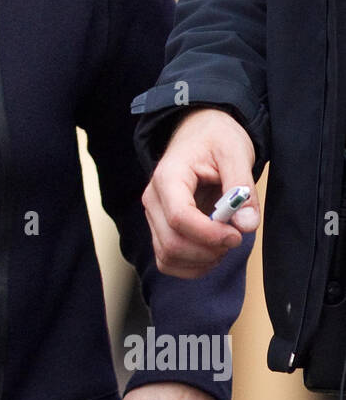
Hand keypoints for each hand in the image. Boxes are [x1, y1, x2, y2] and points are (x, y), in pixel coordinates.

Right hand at [142, 108, 259, 276]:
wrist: (200, 133)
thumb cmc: (215, 139)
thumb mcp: (235, 152)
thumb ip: (242, 187)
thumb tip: (246, 224)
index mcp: (168, 177)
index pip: (178, 217)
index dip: (208, 234)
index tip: (236, 235)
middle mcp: (154, 199)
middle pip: (171, 243)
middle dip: (209, 251)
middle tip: (236, 238)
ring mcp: (154, 216)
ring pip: (168, 257)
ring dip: (201, 261)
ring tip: (225, 242)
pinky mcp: (160, 229)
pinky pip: (168, 260)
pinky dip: (192, 266)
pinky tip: (213, 252)